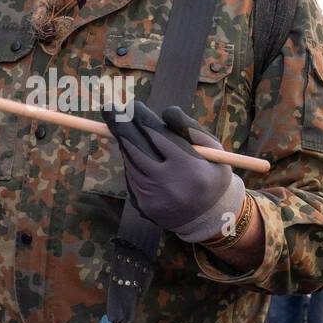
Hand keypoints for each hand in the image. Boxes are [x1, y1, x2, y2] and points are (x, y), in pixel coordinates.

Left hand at [101, 102, 244, 242]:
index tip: (134, 105)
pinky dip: (131, 161)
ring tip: (123, 127)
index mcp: (190, 168)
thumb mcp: (212, 147)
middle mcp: (168, 185)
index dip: (143, 118)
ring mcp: (152, 198)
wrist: (208, 216)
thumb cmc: (210, 172)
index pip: (159, 136)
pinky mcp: (142, 205)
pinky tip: (136, 153)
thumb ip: (190, 127)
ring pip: (130, 162)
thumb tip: (164, 111)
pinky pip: (131, 176)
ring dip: (125, 143)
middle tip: (110, 109)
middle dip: (120, 126)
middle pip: (136, 149)